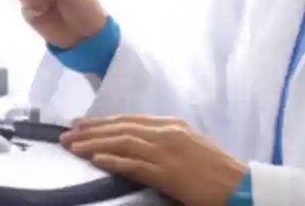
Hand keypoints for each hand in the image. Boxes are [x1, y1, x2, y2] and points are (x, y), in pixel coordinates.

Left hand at [62, 115, 247, 205]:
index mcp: (174, 125)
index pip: (131, 120)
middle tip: (67, 133)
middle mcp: (167, 133)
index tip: (83, 124)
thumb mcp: (192, 145)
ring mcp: (166, 152)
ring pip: (122, 143)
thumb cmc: (216, 169)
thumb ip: (169, 141)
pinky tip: (94, 159)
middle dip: (92, 130)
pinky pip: (132, 164)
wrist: (237, 185)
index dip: (105, 121)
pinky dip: (111, 160)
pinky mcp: (165, 173)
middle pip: (122, 128)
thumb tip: (144, 142)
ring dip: (93, 144)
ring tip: (72, 146)